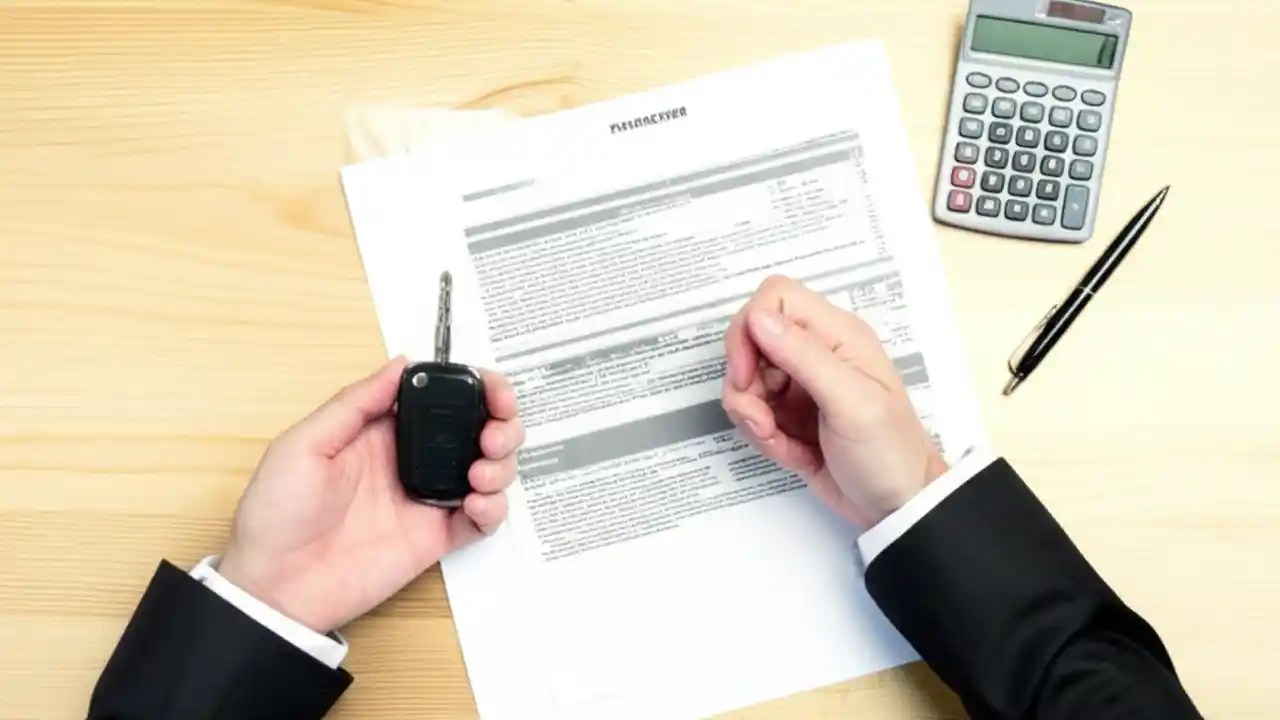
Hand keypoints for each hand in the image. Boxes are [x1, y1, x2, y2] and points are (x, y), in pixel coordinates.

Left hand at [219, 357, 524, 633]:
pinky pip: (480, 520)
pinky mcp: (434, 538)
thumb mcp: (304, 444)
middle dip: (502, 423)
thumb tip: (400, 363)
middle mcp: (411, 461)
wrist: (275, 587)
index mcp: (382, 431)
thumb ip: (355, 403)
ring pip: (488, 470)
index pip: (442, 397)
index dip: (476, 387)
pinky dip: (494, 508)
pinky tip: (478, 504)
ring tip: (482, 473)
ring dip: (502, 464)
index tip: (491, 389)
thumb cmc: (276, 515)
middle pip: (477, 429)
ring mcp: (426, 499)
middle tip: (497, 433)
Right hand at [721, 276, 945, 527]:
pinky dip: (760, 434)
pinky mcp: (790, 415)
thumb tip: (760, 318)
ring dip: (750, 413)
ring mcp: (801, 384)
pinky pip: (753, 412)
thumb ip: (804, 356)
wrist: (900, 507)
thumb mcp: (852, 403)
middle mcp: (816, 353)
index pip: (775, 298)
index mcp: (838, 336)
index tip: (747, 370)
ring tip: (777, 438)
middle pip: (751, 340)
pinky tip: (789, 450)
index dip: (749, 328)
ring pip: (746, 379)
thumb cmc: (891, 454)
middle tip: (762, 415)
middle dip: (744, 381)